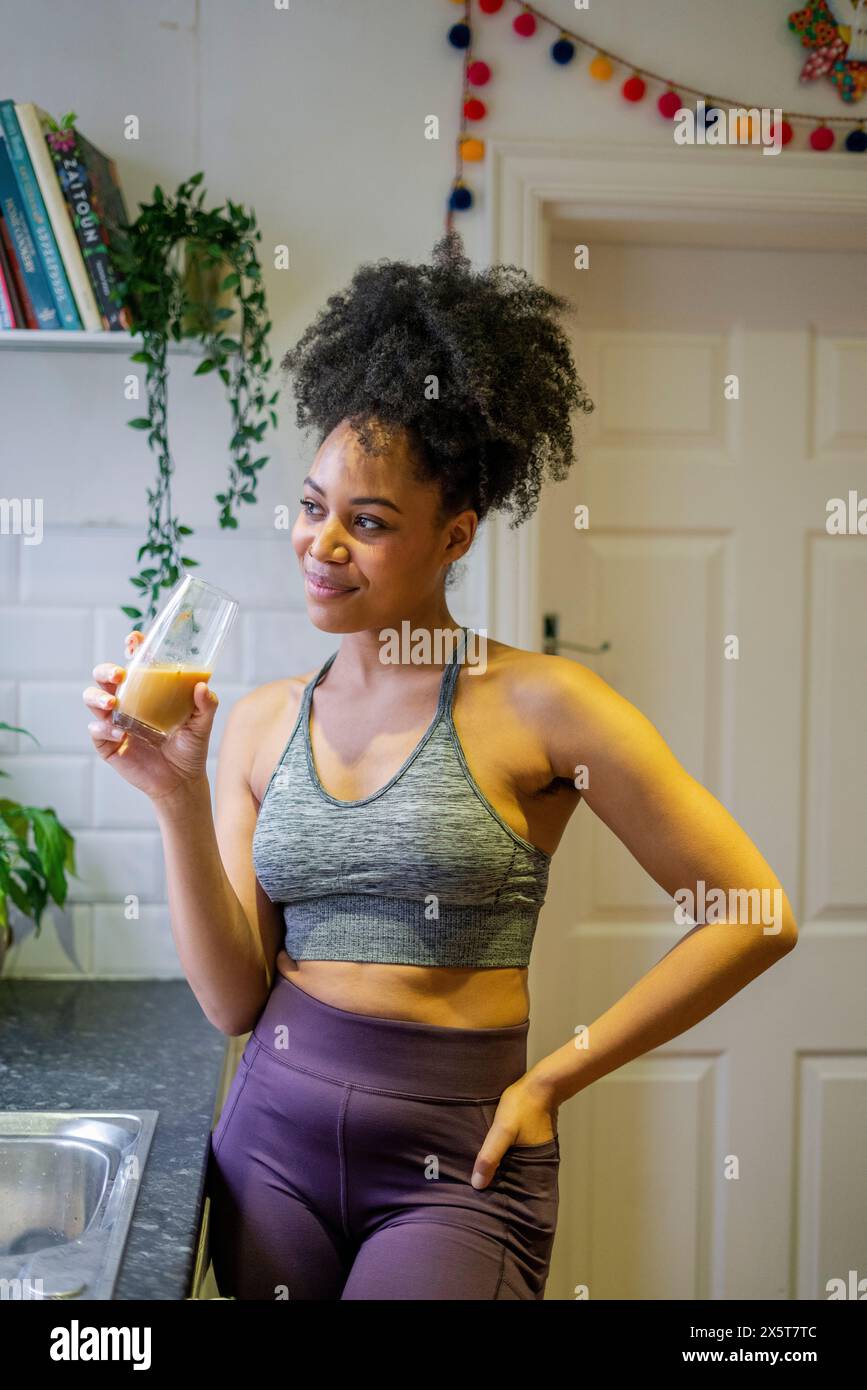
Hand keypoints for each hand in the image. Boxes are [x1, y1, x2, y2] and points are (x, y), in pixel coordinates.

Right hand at [83, 628, 219, 804]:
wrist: (182, 782)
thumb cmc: (190, 748)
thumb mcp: (201, 725)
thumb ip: (205, 705)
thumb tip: (202, 687)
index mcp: (147, 691)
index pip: (134, 662)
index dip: (132, 648)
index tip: (134, 640)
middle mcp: (127, 701)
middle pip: (105, 677)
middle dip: (106, 671)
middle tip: (119, 675)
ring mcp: (114, 721)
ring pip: (92, 699)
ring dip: (97, 697)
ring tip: (112, 703)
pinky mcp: (108, 743)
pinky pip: (96, 730)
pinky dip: (104, 728)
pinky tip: (121, 733)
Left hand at [470, 1076, 559, 1189]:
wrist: (542, 1084)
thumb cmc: (522, 1106)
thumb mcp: (502, 1130)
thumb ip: (490, 1156)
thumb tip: (477, 1185)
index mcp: (530, 1165)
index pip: (513, 1189)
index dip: (498, 1194)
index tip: (481, 1200)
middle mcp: (534, 1161)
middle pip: (512, 1178)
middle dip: (497, 1183)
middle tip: (475, 1189)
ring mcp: (533, 1150)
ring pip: (512, 1164)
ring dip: (500, 1167)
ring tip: (480, 1173)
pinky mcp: (530, 1139)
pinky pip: (514, 1152)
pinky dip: (505, 1154)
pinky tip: (493, 1152)